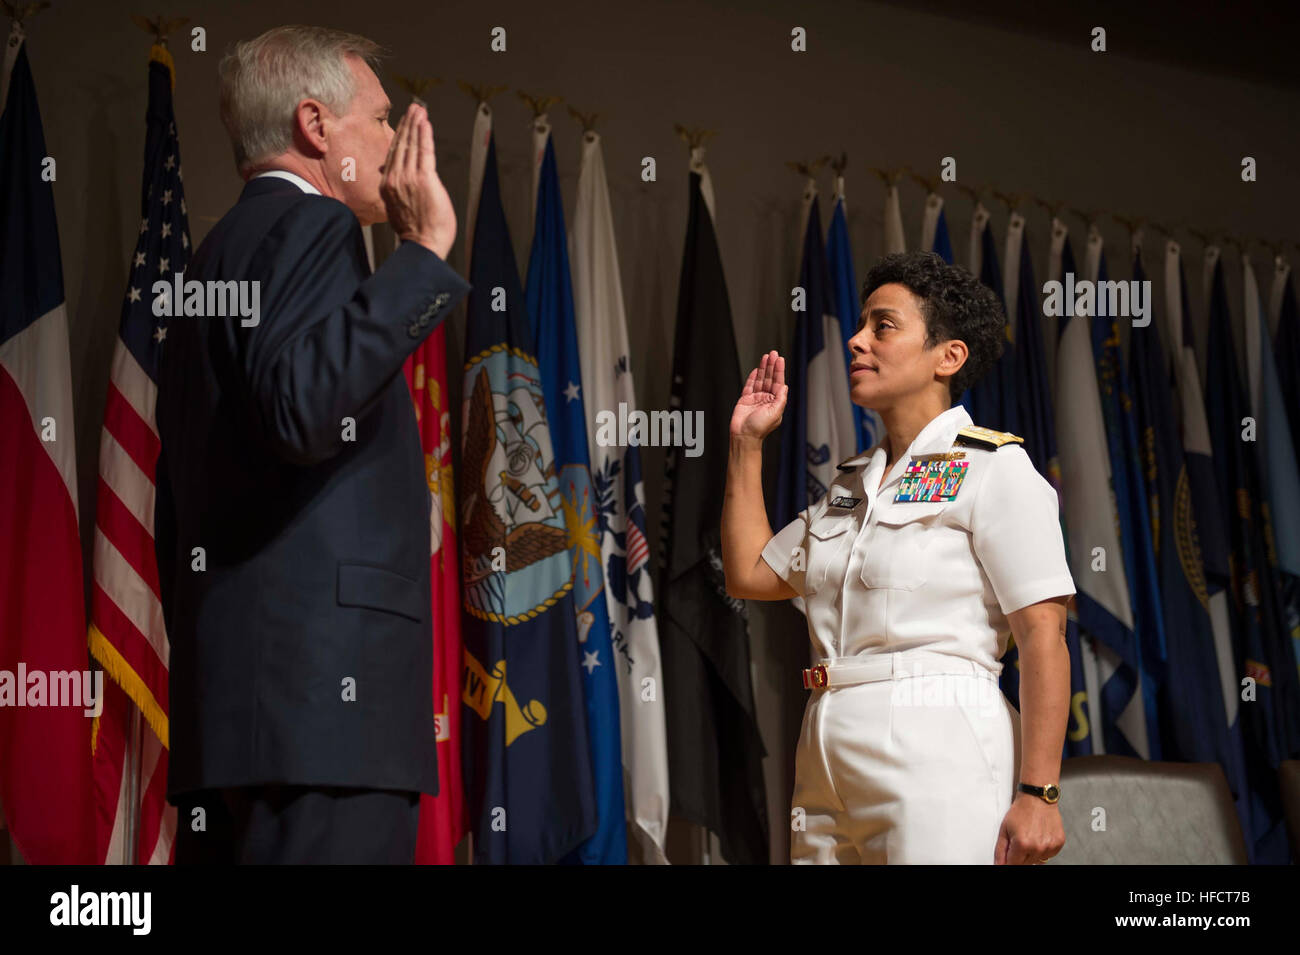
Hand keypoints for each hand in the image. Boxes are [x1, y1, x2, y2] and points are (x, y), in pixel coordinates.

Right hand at [380, 103, 456, 258]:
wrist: (423, 245)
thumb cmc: (415, 232)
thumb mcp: (398, 208)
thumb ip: (396, 191)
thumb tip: (390, 179)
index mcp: (387, 186)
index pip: (393, 155)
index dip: (399, 137)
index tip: (405, 123)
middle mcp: (395, 179)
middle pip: (401, 145)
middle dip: (407, 125)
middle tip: (413, 108)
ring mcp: (408, 178)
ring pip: (412, 145)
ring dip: (416, 125)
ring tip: (419, 110)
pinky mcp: (424, 179)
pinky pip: (424, 151)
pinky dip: (424, 134)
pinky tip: (425, 122)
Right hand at [730, 350, 787, 441]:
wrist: (743, 436)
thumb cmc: (759, 428)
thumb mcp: (775, 413)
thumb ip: (780, 399)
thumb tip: (785, 386)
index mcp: (775, 402)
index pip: (778, 382)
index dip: (779, 370)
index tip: (780, 359)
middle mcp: (766, 399)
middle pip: (770, 378)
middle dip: (772, 366)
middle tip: (773, 353)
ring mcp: (756, 398)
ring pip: (760, 380)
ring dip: (763, 368)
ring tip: (766, 356)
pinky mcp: (745, 399)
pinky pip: (749, 385)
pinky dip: (753, 377)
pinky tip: (757, 369)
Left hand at [994, 793, 1064, 864]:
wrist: (1037, 798)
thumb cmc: (1021, 811)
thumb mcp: (1004, 829)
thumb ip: (1000, 851)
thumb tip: (998, 865)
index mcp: (1022, 844)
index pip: (1013, 865)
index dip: (1009, 860)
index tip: (1010, 855)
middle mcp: (1037, 847)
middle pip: (1025, 864)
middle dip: (1019, 855)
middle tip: (1019, 840)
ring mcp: (1050, 846)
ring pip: (1037, 861)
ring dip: (1032, 853)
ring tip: (1030, 836)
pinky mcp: (1058, 844)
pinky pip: (1048, 855)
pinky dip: (1043, 849)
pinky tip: (1039, 836)